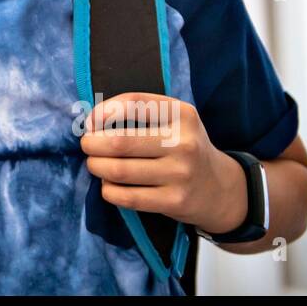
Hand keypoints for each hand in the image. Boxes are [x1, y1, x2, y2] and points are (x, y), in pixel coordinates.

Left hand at [79, 92, 246, 233]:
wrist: (219, 187)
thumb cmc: (182, 147)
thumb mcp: (173, 120)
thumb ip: (139, 112)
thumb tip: (91, 121)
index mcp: (182, 114)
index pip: (133, 103)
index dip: (103, 112)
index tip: (90, 122)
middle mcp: (184, 143)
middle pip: (120, 142)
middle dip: (92, 144)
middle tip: (87, 145)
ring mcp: (181, 174)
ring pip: (119, 171)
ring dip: (96, 167)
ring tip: (95, 164)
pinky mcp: (175, 202)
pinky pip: (127, 197)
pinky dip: (108, 190)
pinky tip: (108, 185)